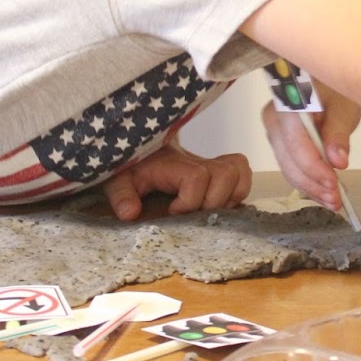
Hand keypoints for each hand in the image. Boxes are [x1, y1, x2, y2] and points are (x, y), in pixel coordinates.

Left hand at [100, 143, 250, 220]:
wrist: (140, 146)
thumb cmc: (130, 165)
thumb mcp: (117, 179)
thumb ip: (121, 194)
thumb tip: (130, 214)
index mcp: (174, 163)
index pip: (197, 177)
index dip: (189, 201)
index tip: (172, 211)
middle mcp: (198, 161)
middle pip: (227, 174)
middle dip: (214, 201)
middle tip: (194, 213)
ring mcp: (211, 165)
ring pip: (240, 173)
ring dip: (229, 197)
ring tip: (206, 209)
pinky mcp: (220, 171)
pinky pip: (243, 175)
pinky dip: (237, 192)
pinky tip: (216, 205)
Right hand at [260, 81, 360, 212]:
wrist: (324, 84)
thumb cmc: (334, 90)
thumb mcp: (343, 107)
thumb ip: (339, 133)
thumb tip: (338, 162)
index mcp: (287, 106)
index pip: (297, 145)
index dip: (315, 168)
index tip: (334, 184)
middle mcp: (273, 120)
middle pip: (289, 161)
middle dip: (313, 183)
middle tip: (336, 200)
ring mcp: (273, 133)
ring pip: (288, 168)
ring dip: (311, 187)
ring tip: (333, 201)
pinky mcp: (279, 144)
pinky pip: (290, 167)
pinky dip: (307, 182)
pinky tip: (324, 193)